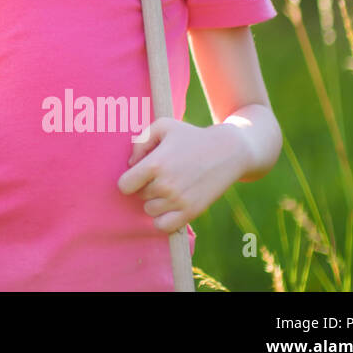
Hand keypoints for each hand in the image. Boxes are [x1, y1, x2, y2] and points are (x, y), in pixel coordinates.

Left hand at [116, 118, 250, 234]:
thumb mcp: (163, 126)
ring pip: (150, 210)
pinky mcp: (191, 212)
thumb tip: (131, 164)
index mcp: (155, 164)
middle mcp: (165, 185)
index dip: (129, 180)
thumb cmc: (191, 136)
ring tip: (169, 188)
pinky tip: (170, 206)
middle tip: (164, 175)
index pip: (124, 185)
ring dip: (156, 201)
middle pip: (139, 196)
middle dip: (146, 186)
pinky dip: (163, 219)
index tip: (139, 174)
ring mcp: (179, 201)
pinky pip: (163, 226)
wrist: (227, 152)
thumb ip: (140, 142)